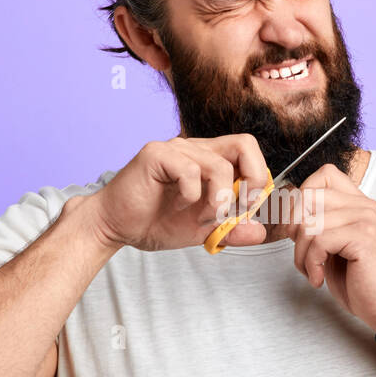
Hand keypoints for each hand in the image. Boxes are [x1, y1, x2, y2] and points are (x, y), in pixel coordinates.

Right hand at [84, 135, 270, 251]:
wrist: (115, 226)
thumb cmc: (154, 222)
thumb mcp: (202, 231)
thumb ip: (231, 230)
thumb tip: (260, 232)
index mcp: (209, 160)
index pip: (249, 153)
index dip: (257, 181)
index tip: (246, 209)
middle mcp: (195, 148)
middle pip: (245, 144)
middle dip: (252, 180)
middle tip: (238, 207)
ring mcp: (176, 148)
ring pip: (220, 166)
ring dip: (217, 201)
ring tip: (199, 217)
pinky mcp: (157, 154)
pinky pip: (190, 171)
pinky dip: (190, 197)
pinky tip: (176, 206)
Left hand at [284, 164, 375, 333]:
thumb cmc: (361, 282)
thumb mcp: (333, 247)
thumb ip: (317, 224)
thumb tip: (286, 211)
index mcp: (359, 204)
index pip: (324, 174)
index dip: (301, 197)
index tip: (298, 228)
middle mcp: (365, 206)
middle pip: (309, 196)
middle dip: (294, 229)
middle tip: (303, 255)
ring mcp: (366, 219)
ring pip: (309, 223)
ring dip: (301, 253)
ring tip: (313, 271)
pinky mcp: (364, 237)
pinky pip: (318, 241)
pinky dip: (311, 263)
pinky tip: (319, 278)